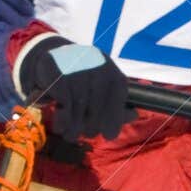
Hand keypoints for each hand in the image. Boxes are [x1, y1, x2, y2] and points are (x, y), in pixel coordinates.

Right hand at [18, 36, 134, 140]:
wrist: (56, 55)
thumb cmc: (85, 79)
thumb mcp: (105, 88)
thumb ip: (118, 105)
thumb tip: (134, 115)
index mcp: (113, 74)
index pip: (117, 105)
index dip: (113, 123)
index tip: (108, 135)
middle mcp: (98, 70)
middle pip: (98, 112)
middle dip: (92, 128)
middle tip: (85, 134)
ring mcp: (78, 71)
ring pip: (80, 112)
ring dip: (74, 129)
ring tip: (70, 135)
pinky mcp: (60, 76)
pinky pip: (64, 107)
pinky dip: (62, 121)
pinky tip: (60, 127)